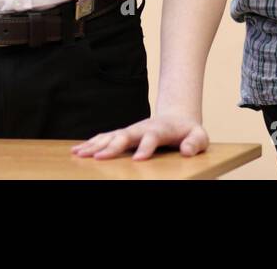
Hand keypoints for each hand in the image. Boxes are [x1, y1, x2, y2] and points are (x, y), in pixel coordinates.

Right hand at [71, 113, 209, 160]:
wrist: (177, 118)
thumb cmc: (188, 131)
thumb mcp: (199, 136)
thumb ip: (195, 142)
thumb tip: (187, 151)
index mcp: (161, 129)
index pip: (153, 137)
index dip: (146, 147)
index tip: (138, 159)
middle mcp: (143, 128)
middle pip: (126, 135)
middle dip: (113, 146)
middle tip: (100, 157)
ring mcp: (131, 130)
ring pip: (111, 136)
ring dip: (96, 144)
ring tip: (80, 154)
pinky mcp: (123, 134)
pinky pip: (105, 138)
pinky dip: (91, 143)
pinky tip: (77, 151)